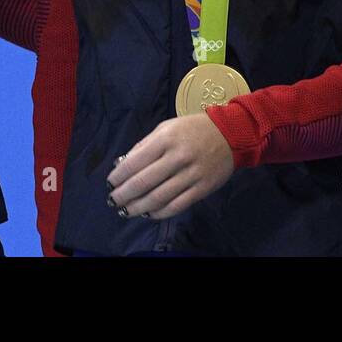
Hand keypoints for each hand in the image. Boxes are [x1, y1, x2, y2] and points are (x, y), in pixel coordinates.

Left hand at [106, 112, 234, 219]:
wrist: (231, 134)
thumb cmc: (193, 129)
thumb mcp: (166, 128)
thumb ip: (144, 145)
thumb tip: (123, 165)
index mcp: (165, 139)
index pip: (134, 162)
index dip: (118, 176)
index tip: (110, 184)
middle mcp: (177, 157)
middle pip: (143, 182)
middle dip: (124, 195)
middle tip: (113, 201)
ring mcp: (191, 175)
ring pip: (158, 198)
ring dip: (138, 208)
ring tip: (127, 211)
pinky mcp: (202, 189)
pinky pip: (176, 206)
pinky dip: (159, 213)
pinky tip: (149, 213)